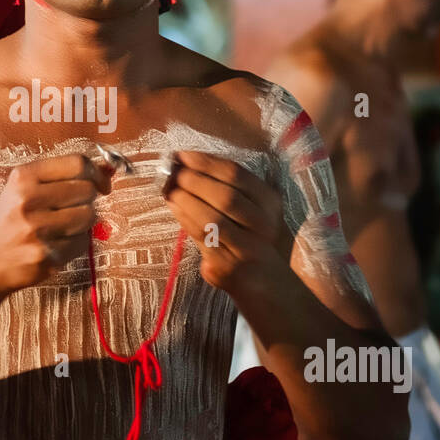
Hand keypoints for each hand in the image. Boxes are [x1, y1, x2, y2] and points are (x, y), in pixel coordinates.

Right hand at [0, 152, 113, 292]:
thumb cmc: (10, 221)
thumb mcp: (22, 189)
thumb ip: (59, 176)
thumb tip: (107, 171)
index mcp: (22, 178)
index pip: (76, 163)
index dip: (96, 172)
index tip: (101, 183)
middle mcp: (28, 201)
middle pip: (87, 190)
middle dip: (87, 199)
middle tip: (71, 207)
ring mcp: (37, 230)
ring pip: (89, 216)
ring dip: (83, 221)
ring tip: (63, 226)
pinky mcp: (47, 256)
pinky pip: (83, 241)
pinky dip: (76, 242)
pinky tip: (57, 242)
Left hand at [163, 150, 290, 296]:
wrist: (267, 284)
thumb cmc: (252, 238)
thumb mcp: (253, 211)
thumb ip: (229, 189)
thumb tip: (187, 165)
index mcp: (270, 202)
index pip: (237, 174)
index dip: (206, 162)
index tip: (183, 155)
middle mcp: (264, 225)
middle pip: (226, 196)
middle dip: (194, 181)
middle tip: (173, 173)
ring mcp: (248, 248)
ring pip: (212, 220)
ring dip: (186, 201)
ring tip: (170, 190)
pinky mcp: (228, 266)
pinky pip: (202, 239)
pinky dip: (185, 220)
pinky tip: (175, 209)